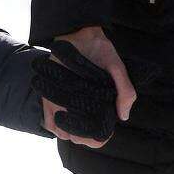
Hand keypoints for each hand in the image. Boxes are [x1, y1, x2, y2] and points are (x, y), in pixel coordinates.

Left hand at [41, 26, 137, 147]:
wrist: (78, 34)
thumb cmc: (100, 51)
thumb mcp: (117, 68)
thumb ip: (125, 91)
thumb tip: (123, 117)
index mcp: (100, 104)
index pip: (99, 134)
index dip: (96, 139)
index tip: (93, 136)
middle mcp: (84, 107)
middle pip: (79, 136)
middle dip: (79, 137)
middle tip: (77, 130)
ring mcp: (67, 103)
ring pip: (63, 131)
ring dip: (64, 131)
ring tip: (66, 122)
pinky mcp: (51, 97)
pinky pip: (48, 118)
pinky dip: (51, 122)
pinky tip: (55, 117)